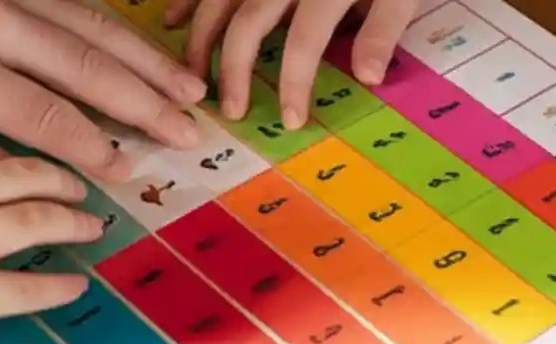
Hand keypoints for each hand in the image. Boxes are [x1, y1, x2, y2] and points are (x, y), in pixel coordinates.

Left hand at [0, 0, 207, 181]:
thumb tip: (19, 176)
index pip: (44, 114)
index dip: (93, 146)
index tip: (128, 171)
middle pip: (86, 65)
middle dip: (145, 103)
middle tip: (188, 132)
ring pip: (89, 22)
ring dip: (145, 59)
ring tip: (189, 89)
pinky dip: (113, 27)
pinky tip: (144, 50)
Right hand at [0, 155, 97, 343]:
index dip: (13, 167)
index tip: (34, 175)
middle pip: (17, 178)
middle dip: (59, 180)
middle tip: (81, 189)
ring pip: (33, 222)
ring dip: (71, 222)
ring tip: (93, 227)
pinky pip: (26, 288)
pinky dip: (58, 287)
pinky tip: (76, 286)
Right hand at [164, 0, 418, 127]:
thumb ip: (383, 27)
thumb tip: (370, 77)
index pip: (304, 41)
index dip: (295, 83)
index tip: (291, 120)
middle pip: (249, 23)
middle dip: (234, 69)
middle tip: (231, 110)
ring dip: (201, 38)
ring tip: (194, 78)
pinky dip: (189, 0)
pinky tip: (172, 22)